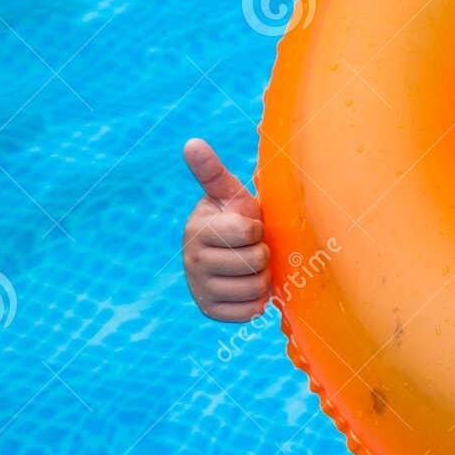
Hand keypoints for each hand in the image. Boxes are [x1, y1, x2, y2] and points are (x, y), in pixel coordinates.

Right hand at [181, 138, 269, 321]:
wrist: (230, 254)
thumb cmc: (234, 218)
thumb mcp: (228, 194)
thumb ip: (212, 171)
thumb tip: (192, 142)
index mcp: (198, 229)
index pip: (248, 232)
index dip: (257, 229)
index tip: (248, 225)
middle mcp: (193, 261)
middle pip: (255, 262)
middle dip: (263, 254)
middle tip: (252, 248)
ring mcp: (199, 289)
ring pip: (255, 289)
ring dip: (263, 278)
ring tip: (251, 266)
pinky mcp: (210, 311)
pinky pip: (249, 312)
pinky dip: (257, 302)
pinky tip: (247, 287)